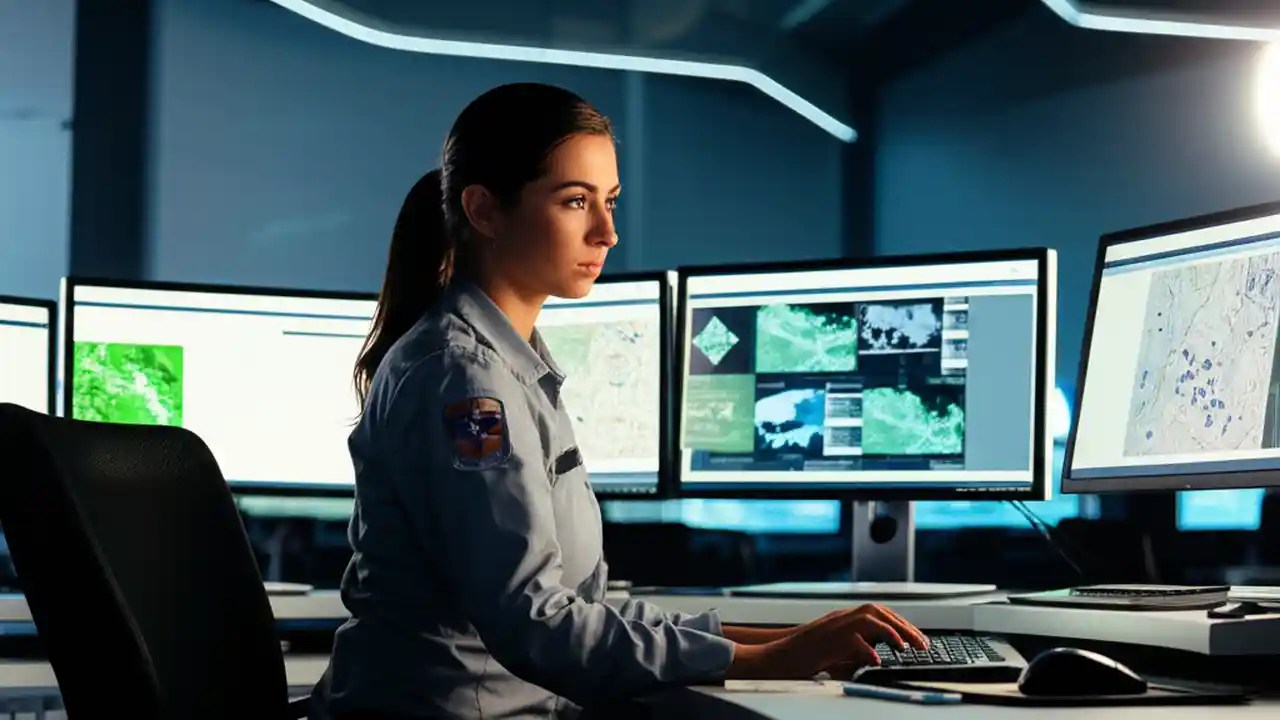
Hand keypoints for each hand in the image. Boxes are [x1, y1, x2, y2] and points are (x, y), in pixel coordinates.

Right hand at [726, 604, 926, 679]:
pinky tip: (877, 661)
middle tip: (922, 644)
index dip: (901, 624)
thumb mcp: (835, 651)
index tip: (918, 638)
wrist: (775, 656)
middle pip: (879, 612)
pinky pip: (852, 641)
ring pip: (870, 619)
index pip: (879, 613)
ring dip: (892, 631)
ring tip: (906, 647)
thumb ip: (856, 649)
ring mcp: (833, 627)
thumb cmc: (803, 656)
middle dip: (905, 626)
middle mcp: (841, 618)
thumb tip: (878, 656)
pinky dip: (868, 650)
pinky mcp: (826, 640)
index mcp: (844, 619)